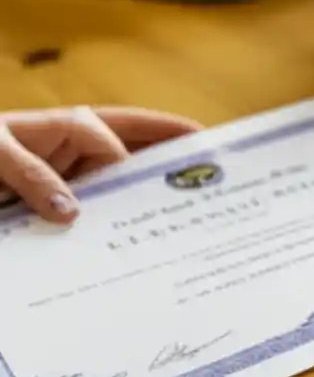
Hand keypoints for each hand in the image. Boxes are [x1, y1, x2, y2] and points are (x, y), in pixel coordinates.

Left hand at [0, 107, 200, 222]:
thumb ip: (31, 174)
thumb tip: (72, 213)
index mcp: (68, 127)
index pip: (113, 143)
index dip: (136, 160)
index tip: (167, 182)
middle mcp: (79, 152)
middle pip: (141, 155)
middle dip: (176, 164)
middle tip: (219, 181)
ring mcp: (76, 182)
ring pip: (127, 187)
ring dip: (155, 200)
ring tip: (193, 220)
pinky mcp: (64, 209)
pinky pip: (104, 218)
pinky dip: (123, 228)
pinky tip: (142, 249)